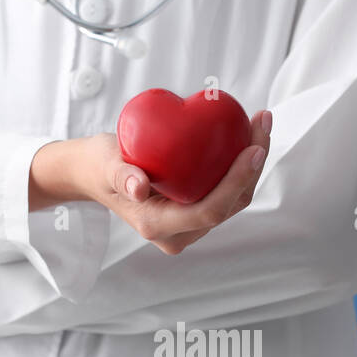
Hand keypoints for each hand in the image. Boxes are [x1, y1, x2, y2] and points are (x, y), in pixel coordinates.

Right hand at [31, 110, 271, 255]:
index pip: (208, 211)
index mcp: (157, 226)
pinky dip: (240, 166)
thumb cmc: (99, 167)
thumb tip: (137, 188)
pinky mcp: (197, 212)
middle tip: (261, 123)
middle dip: (253, 166)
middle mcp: (179, 233)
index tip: (253, 148)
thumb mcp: (105, 165)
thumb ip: (120, 175)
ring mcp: (190, 225)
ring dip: (252, 163)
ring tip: (259, 124)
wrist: (95, 174)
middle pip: (230, 205)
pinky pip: (227, 192)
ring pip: (235, 200)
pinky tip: (247, 135)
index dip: (235, 183)